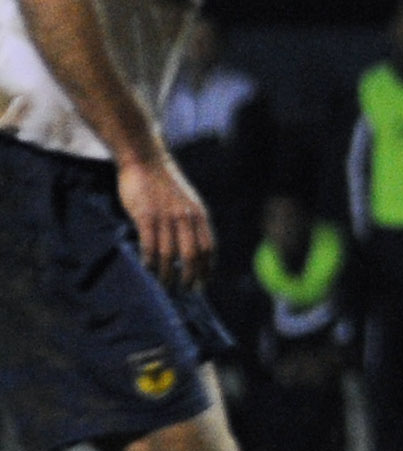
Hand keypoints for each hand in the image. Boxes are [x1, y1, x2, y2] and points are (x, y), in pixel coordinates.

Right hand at [117, 152, 212, 289]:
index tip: (203, 283)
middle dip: (190, 276)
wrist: (145, 160)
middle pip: (193, 255)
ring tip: (164, 284)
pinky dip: (149, 260)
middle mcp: (186, 217)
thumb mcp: (187, 201)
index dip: (207, 268)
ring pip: (170, 254)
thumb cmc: (164, 183)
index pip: (209, 248)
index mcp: (199, 214)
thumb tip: (192, 247)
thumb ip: (190, 221)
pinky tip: (147, 268)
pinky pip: (150, 245)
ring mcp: (166, 217)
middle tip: (184, 290)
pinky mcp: (145, 216)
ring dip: (167, 273)